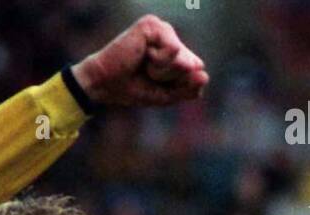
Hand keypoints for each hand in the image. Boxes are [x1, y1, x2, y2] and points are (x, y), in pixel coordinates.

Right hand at [70, 14, 207, 108]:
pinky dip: (159, 61)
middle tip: (147, 75)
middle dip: (171, 78)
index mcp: (174, 50)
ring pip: (182, 58)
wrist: (104, 85)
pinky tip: (143, 56)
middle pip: (191, 65)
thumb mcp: (165, 95)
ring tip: (144, 66)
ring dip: (163, 71)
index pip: (195, 70)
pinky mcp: (153, 25)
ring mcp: (161, 29)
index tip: (155, 83)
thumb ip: (187, 89)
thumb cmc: (131, 89)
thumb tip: (204, 74)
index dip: (179, 85)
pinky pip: (173, 49)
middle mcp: (169, 37)